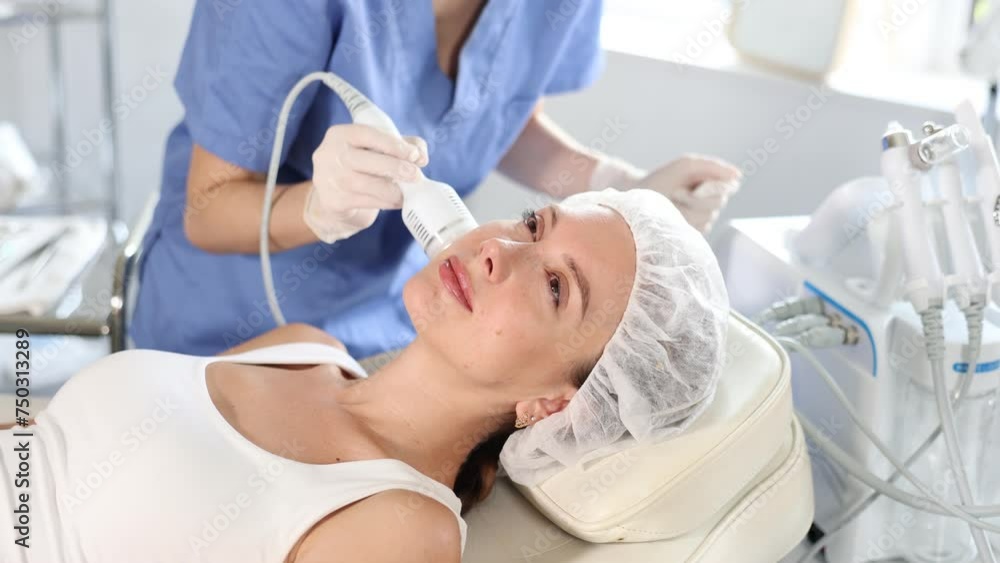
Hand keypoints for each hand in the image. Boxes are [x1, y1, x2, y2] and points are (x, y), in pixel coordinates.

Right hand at [306, 124, 428, 242]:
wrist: (332, 196)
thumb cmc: (359, 166)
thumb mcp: (377, 149)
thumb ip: (403, 145)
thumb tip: (421, 156)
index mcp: (341, 134)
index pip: (368, 134)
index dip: (394, 145)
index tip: (414, 155)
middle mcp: (331, 154)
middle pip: (368, 160)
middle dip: (396, 168)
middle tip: (415, 175)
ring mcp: (330, 179)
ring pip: (369, 184)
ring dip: (393, 190)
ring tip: (406, 192)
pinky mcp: (334, 201)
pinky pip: (367, 202)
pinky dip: (386, 202)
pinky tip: (395, 202)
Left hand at [638, 154, 741, 232]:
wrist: (636, 198)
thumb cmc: (662, 179)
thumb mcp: (685, 166)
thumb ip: (712, 167)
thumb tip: (738, 176)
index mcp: (713, 185)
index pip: (726, 189)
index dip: (709, 187)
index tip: (692, 185)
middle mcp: (710, 204)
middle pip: (716, 204)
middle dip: (695, 198)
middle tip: (675, 194)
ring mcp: (701, 221)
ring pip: (706, 218)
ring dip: (686, 210)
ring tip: (670, 205)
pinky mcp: (692, 235)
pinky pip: (696, 229)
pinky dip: (682, 221)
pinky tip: (670, 217)